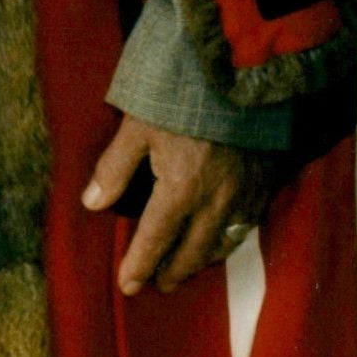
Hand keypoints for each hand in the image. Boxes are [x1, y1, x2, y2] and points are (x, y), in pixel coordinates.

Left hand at [82, 114, 287, 295]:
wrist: (243, 71)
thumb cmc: (184, 95)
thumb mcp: (138, 124)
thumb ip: (115, 166)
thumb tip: (91, 203)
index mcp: (180, 189)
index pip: (155, 239)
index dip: (139, 265)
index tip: (128, 285)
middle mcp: (215, 200)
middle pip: (192, 252)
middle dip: (173, 272)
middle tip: (158, 284)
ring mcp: (244, 194)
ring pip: (223, 243)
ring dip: (202, 261)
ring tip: (186, 268)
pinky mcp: (265, 182)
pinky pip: (248, 224)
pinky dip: (230, 239)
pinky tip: (222, 239)